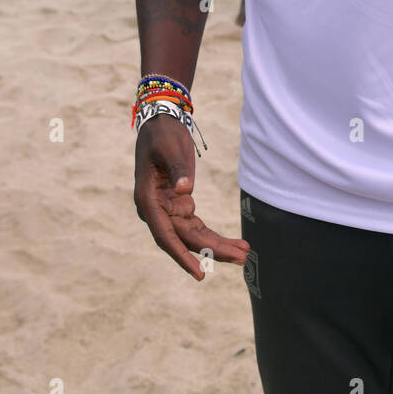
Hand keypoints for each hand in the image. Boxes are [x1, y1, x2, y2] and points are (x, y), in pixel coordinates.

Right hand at [134, 114, 249, 279]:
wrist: (161, 121)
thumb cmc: (163, 134)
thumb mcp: (171, 148)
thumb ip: (177, 170)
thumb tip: (185, 192)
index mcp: (147, 199)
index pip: (165, 235)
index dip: (182, 255)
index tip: (199, 272)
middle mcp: (156, 210)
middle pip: (185, 239)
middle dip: (212, 250)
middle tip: (241, 257)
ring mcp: (168, 209)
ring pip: (193, 236)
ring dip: (218, 246)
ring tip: (244, 253)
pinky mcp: (179, 206)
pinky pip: (198, 227)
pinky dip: (215, 236)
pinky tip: (236, 243)